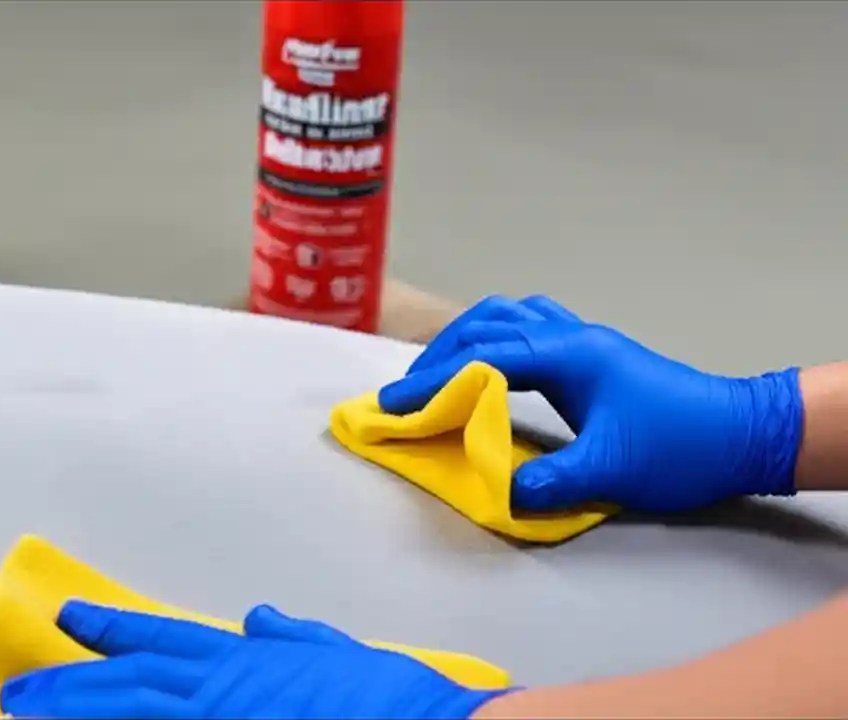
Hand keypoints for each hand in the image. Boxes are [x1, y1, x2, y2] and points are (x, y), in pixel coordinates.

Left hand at [0, 601, 513, 718]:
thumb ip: (293, 637)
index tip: (72, 620)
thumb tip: (259, 617)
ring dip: (78, 711)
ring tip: (27, 712)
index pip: (162, 640)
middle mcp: (224, 689)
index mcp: (246, 660)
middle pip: (130, 682)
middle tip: (20, 686)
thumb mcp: (339, 653)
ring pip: (133, 715)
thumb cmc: (391, 697)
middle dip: (71, 683)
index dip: (112, 630)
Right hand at [377, 295, 803, 512]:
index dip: (432, 380)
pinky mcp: (591, 353)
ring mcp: (582, 339)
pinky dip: (494, 338)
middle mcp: (570, 335)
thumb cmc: (680, 446)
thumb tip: (500, 494)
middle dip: (438, 354)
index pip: (483, 357)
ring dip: (465, 338)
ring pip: (507, 315)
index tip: (391, 404)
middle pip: (487, 324)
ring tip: (436, 373)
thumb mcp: (612, 471)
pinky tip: (488, 366)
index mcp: (569, 353)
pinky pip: (528, 325)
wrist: (743, 432)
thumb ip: (550, 482)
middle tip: (405, 392)